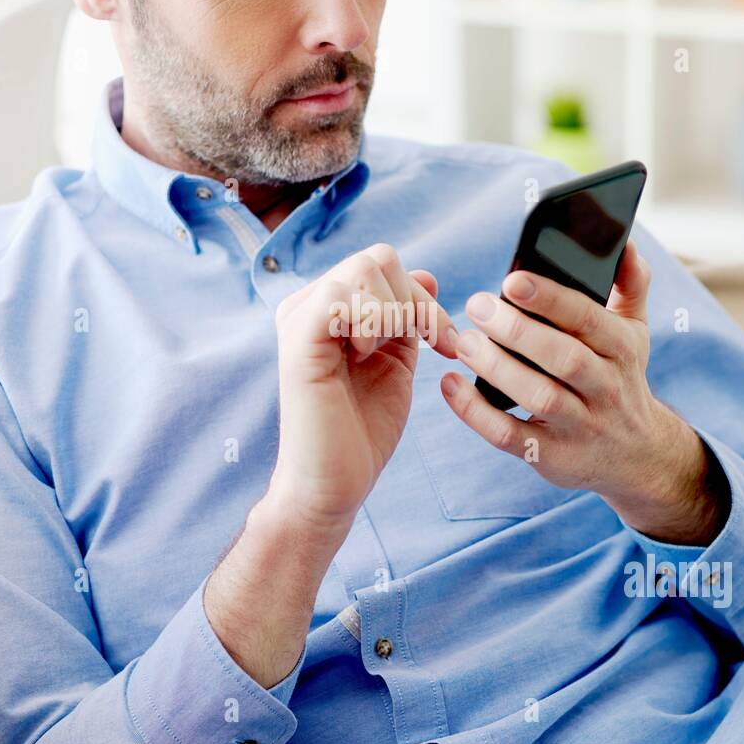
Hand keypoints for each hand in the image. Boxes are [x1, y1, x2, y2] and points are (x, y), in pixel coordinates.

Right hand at [267, 243, 457, 547]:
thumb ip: (408, 318)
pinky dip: (370, 320)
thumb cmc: (362, 431)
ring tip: (378, 354)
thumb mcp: (397, 363)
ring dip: (392, 312)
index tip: (444, 343)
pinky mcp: (298, 338)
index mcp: (331, 309)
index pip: (384, 265)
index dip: (422, 298)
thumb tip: (427, 274)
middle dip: (414, 302)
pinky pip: (342, 294)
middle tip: (422, 345)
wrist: (334, 484)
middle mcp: (309, 305)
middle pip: (378, 259)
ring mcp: (300, 318)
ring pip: (364, 268)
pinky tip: (364, 354)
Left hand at [439, 242, 727, 544]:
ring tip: (463, 342)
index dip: (551, 299)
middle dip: (518, 330)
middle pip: (564, 357)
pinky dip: (476, 413)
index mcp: (622, 349)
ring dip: (497, 368)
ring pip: (540, 396)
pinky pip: (510, 436)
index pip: (589, 319)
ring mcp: (581, 426)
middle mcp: (606, 388)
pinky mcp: (552, 458)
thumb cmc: (621, 379)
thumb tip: (625, 240)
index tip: (513, 279)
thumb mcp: (634, 332)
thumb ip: (631, 284)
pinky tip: (450, 386)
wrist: (638, 457)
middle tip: (476, 305)